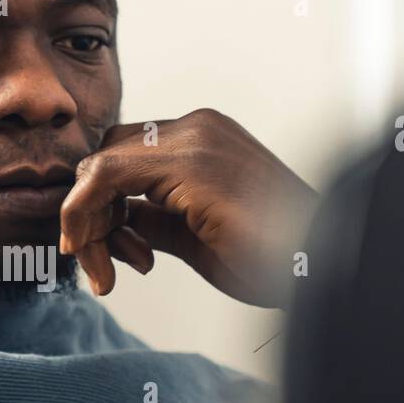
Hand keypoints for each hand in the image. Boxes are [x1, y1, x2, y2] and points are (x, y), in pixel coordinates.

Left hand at [58, 109, 315, 306]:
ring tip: (105, 274)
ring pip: (100, 165)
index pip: (125, 156)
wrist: (318, 268)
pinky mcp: (189, 162)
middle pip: (107, 154)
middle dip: (91, 212)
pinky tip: (99, 262)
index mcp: (206, 140)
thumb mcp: (197, 238)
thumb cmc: (272, 260)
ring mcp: (195, 138)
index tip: (105, 258)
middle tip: (99, 265)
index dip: (102, 207)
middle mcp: (199, 128)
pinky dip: (85, 217)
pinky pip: (104, 176)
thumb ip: (156, 220)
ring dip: (86, 223)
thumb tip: (117, 220)